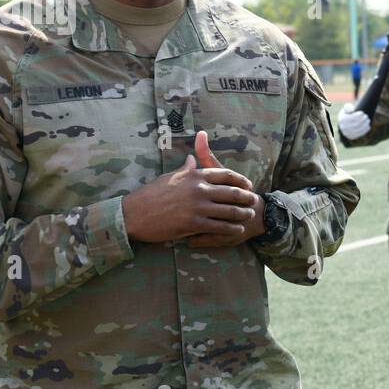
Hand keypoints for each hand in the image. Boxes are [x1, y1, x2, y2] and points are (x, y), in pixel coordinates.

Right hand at [122, 131, 257, 243]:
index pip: (225, 174)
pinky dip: (231, 229)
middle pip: (232, 192)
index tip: (248, 184)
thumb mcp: (169, 177)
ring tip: (249, 215)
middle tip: (254, 201)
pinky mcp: (194, 224)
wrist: (134, 214)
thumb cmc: (150, 194)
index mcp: (194, 175)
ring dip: (242, 213)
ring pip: (229, 211)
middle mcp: (199, 189)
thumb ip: (185, 169)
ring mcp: (197, 207)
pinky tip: (238, 230)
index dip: (240, 179)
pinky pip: (219, 227)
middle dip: (246, 197)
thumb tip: (192, 158)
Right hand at [338, 103, 370, 139]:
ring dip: (364, 125)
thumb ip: (348, 107)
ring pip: (358, 130)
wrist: (345, 124)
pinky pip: (359, 134)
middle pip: (355, 124)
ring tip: (368, 120)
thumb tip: (352, 109)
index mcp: (342, 120)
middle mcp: (343, 127)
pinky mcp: (352, 137)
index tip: (362, 112)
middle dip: (362, 120)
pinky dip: (364, 130)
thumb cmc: (348, 114)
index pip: (350, 118)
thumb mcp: (346, 109)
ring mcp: (347, 133)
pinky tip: (368, 126)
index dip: (357, 115)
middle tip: (367, 116)